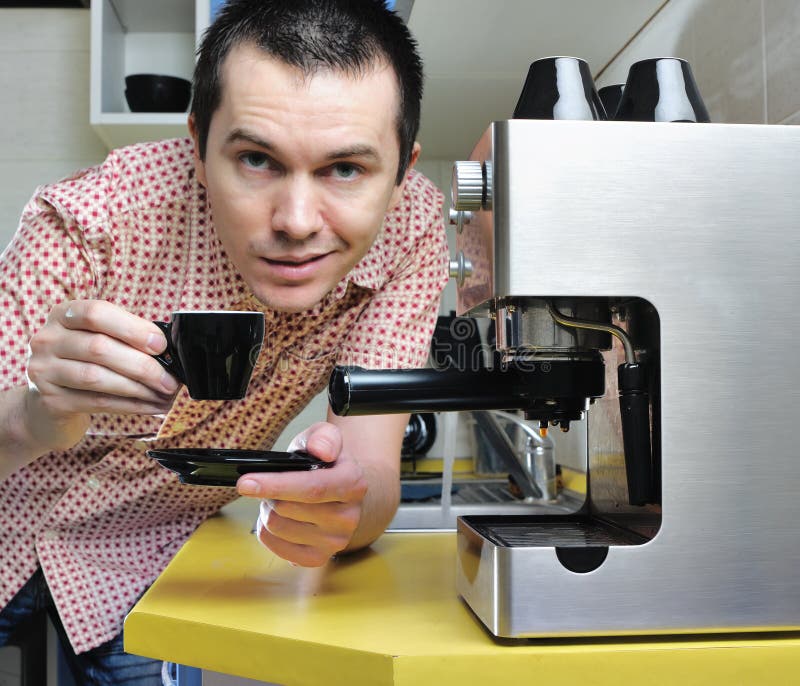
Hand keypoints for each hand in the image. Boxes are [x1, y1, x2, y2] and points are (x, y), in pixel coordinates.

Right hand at [23, 299, 179, 451]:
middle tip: (170, 380)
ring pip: (96, 377)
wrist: (50, 403)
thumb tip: (168, 349)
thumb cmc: (86, 363)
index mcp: (64, 315)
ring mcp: (44, 370)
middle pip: (99, 348)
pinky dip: (130, 405)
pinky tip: (151, 406)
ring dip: (138, 388)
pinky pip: (96, 402)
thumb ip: (127, 337)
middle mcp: (48, 339)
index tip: (160, 345)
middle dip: (143, 366)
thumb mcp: (100, 340)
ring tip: (164, 394)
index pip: (96, 313)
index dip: (132, 328)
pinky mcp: (50, 400)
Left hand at [236, 422, 367, 566]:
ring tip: (279, 500)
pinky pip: (275, 546)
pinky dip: (267, 531)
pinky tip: (279, 518)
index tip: (245, 482)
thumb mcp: (325, 439)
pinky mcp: (318, 558)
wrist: (340, 494)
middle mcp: (349, 517)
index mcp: (353, 483)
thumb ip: (324, 436)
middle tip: (272, 484)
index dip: (276, 485)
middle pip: (287, 508)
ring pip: (277, 527)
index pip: (311, 488)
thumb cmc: (326, 464)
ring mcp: (335, 541)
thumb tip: (321, 450)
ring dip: (268, 510)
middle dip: (270, 493)